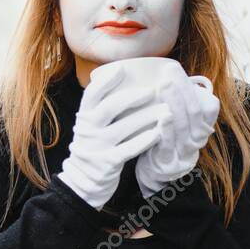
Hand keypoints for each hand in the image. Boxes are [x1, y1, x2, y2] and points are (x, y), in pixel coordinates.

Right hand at [57, 64, 169, 209]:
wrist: (83, 180)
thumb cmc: (94, 146)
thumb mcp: (90, 126)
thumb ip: (101, 109)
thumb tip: (124, 83)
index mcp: (84, 116)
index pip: (92, 93)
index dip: (107, 80)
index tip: (123, 68)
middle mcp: (88, 129)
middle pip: (110, 107)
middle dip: (133, 96)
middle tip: (154, 89)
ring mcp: (97, 146)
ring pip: (124, 127)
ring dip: (147, 116)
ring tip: (166, 109)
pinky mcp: (108, 162)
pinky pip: (129, 148)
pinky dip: (145, 140)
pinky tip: (159, 133)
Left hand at [135, 65, 219, 197]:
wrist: (156, 178)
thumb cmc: (163, 141)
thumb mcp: (177, 123)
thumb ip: (178, 103)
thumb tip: (167, 69)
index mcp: (202, 127)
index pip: (207, 105)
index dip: (192, 87)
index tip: (173, 67)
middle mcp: (198, 139)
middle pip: (195, 111)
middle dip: (182, 89)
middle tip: (168, 70)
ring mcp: (185, 152)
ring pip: (184, 125)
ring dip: (174, 103)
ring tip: (164, 85)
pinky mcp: (169, 163)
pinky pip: (169, 144)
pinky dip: (167, 129)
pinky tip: (162, 115)